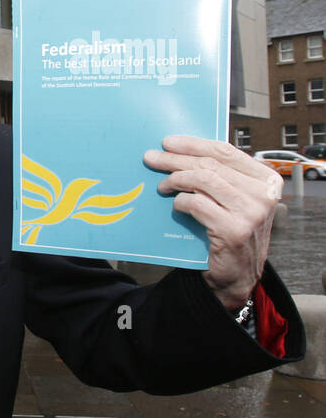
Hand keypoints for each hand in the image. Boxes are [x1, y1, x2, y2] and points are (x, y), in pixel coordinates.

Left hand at [143, 136, 281, 310]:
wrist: (236, 275)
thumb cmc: (229, 232)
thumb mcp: (233, 200)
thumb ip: (221, 177)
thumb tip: (181, 152)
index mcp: (266, 180)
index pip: (226, 152)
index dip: (194, 144)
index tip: (169, 142)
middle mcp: (264, 194)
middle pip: (210, 164)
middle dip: (176, 159)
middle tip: (151, 158)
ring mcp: (251, 212)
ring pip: (203, 180)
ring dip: (175, 179)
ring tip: (161, 185)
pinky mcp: (234, 229)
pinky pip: (197, 203)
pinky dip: (181, 201)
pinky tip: (174, 204)